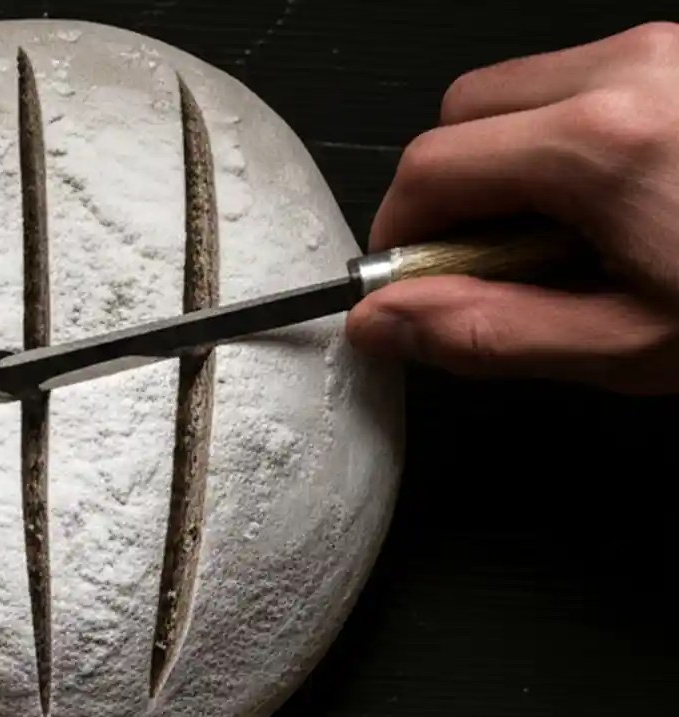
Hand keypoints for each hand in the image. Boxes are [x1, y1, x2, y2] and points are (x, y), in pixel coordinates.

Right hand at [346, 22, 678, 393]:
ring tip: (560, 233)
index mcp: (605, 144)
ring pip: (513, 91)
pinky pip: (575, 80)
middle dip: (448, 187)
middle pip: (461, 111)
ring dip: (502, 159)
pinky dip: (557, 136)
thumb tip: (384, 320)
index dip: (399, 230)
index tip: (408, 277)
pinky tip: (606, 199)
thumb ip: (490, 331)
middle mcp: (632, 72)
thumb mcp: (628, 344)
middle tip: (489, 261)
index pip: (432, 167)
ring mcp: (663, 53)